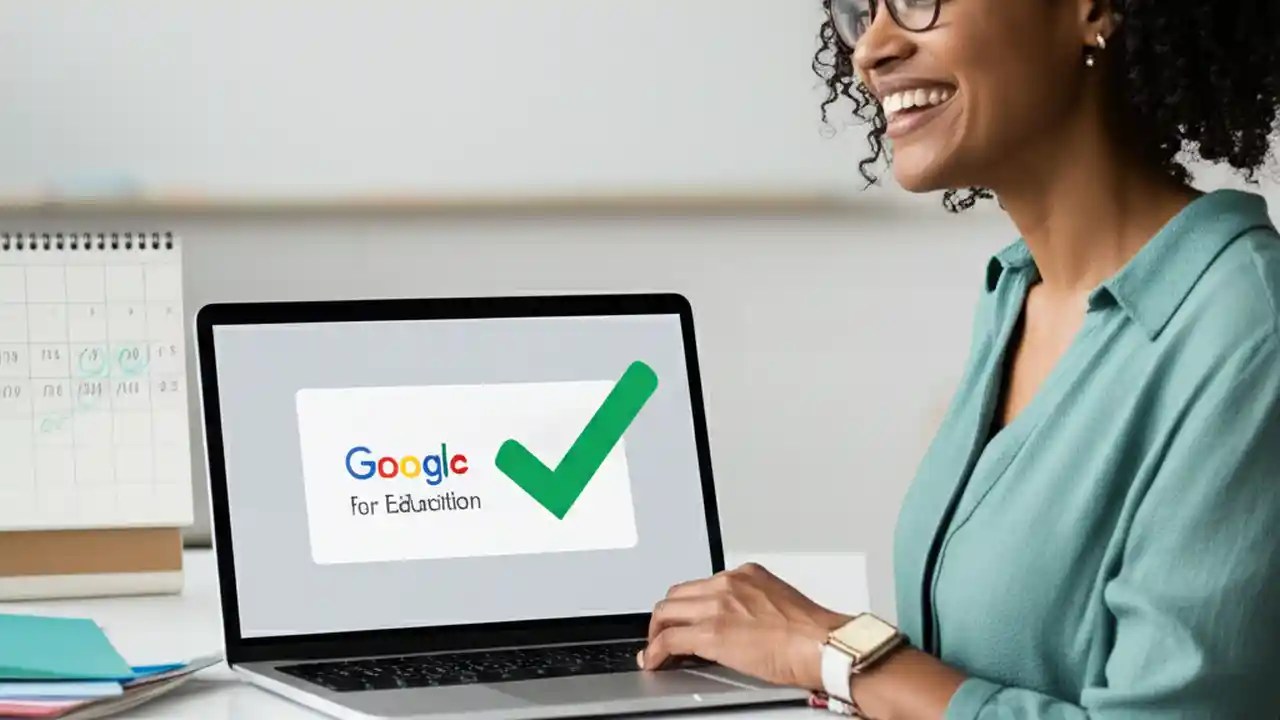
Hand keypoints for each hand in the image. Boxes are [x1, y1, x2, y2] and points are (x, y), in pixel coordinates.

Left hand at [640, 562, 851, 689]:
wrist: (822, 644)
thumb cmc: (812, 633)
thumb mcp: (780, 603)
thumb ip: (755, 605)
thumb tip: (744, 624)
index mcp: (746, 575)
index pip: (703, 585)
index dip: (690, 605)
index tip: (688, 617)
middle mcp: (727, 583)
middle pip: (678, 595)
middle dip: (667, 615)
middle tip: (664, 632)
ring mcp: (716, 606)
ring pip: (666, 613)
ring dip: (657, 632)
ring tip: (656, 649)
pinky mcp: (709, 632)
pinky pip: (669, 640)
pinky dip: (656, 652)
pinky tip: (655, 662)